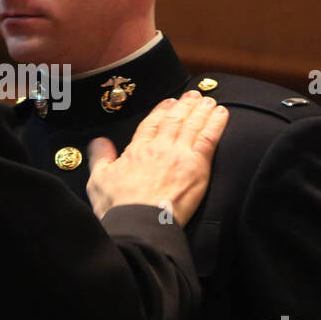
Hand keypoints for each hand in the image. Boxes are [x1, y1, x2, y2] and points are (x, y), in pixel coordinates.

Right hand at [86, 90, 227, 226]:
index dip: (162, 111)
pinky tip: (221, 114)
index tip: (169, 102)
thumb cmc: (119, 207)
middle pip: (174, 120)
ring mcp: (179, 155)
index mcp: (137, 150)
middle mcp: (159, 148)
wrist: (140, 223)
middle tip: (193, 95)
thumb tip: (99, 143)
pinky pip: (209, 138)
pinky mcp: (197, 166)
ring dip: (201, 110)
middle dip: (185, 106)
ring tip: (209, 100)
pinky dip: (216, 123)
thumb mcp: (99, 180)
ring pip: (193, 125)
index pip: (151, 124)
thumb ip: (100, 157)